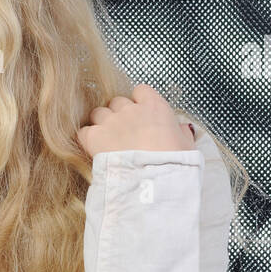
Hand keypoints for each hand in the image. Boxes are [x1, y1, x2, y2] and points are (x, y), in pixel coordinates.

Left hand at [77, 83, 195, 158]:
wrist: (153, 180)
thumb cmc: (174, 163)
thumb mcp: (187, 146)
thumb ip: (181, 133)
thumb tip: (182, 129)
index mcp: (154, 107)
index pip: (140, 91)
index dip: (138, 102)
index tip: (140, 115)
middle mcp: (130, 110)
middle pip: (117, 102)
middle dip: (118, 114)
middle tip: (123, 132)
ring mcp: (111, 122)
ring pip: (98, 113)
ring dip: (101, 124)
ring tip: (107, 141)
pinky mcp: (94, 137)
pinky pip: (84, 131)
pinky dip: (87, 138)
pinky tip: (93, 148)